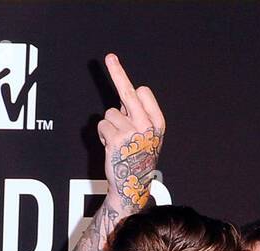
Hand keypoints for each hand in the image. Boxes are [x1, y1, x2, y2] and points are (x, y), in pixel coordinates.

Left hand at [97, 53, 164, 208]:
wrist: (132, 184)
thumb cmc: (138, 158)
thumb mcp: (147, 135)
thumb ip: (138, 115)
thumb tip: (125, 97)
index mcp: (157, 121)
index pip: (142, 92)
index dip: (130, 85)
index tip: (118, 66)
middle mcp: (146, 125)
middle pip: (128, 92)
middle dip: (118, 72)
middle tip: (109, 57)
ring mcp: (130, 132)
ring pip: (110, 114)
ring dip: (109, 125)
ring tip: (117, 141)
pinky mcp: (115, 140)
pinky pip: (102, 125)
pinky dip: (102, 135)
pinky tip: (110, 146)